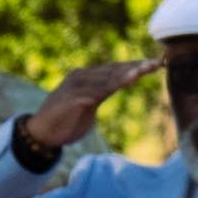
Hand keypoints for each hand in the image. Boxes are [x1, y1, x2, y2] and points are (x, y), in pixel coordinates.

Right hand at [21, 55, 156, 155]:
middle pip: (114, 69)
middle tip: (156, 63)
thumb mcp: (88, 105)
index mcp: (85, 77)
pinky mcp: (73, 97)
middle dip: (136, 66)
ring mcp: (76, 85)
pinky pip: (97, 90)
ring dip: (127, 73)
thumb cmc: (65, 120)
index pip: (114, 68)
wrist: (41, 133)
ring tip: (145, 69)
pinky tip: (127, 82)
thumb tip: (115, 87)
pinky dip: (113, 85)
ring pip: (107, 77)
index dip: (134, 65)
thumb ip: (100, 94)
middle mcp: (81, 76)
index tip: (154, 64)